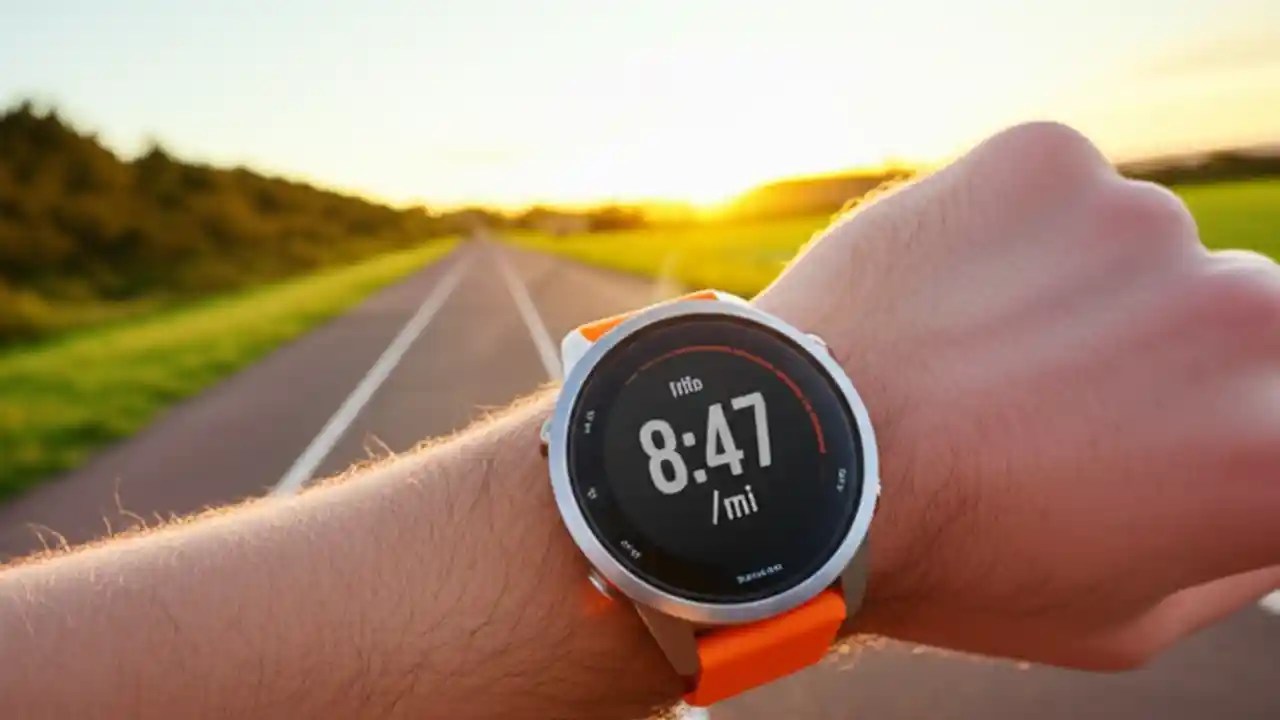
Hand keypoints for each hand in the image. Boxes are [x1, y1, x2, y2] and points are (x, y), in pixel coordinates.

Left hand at [755, 122, 1279, 669]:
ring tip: (978, 354)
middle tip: (1055, 402)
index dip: (1210, 431)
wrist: (796, 472)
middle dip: (1165, 357)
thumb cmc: (952, 561)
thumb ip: (1237, 546)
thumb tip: (1272, 466)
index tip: (1142, 441)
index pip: (1279, 411)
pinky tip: (946, 297)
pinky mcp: (1050, 163)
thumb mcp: (1124, 617)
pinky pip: (1057, 194)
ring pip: (1142, 250)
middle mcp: (1244, 321)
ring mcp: (1144, 227)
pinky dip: (1014, 233)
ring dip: (1086, 291)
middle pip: (1238, 320)